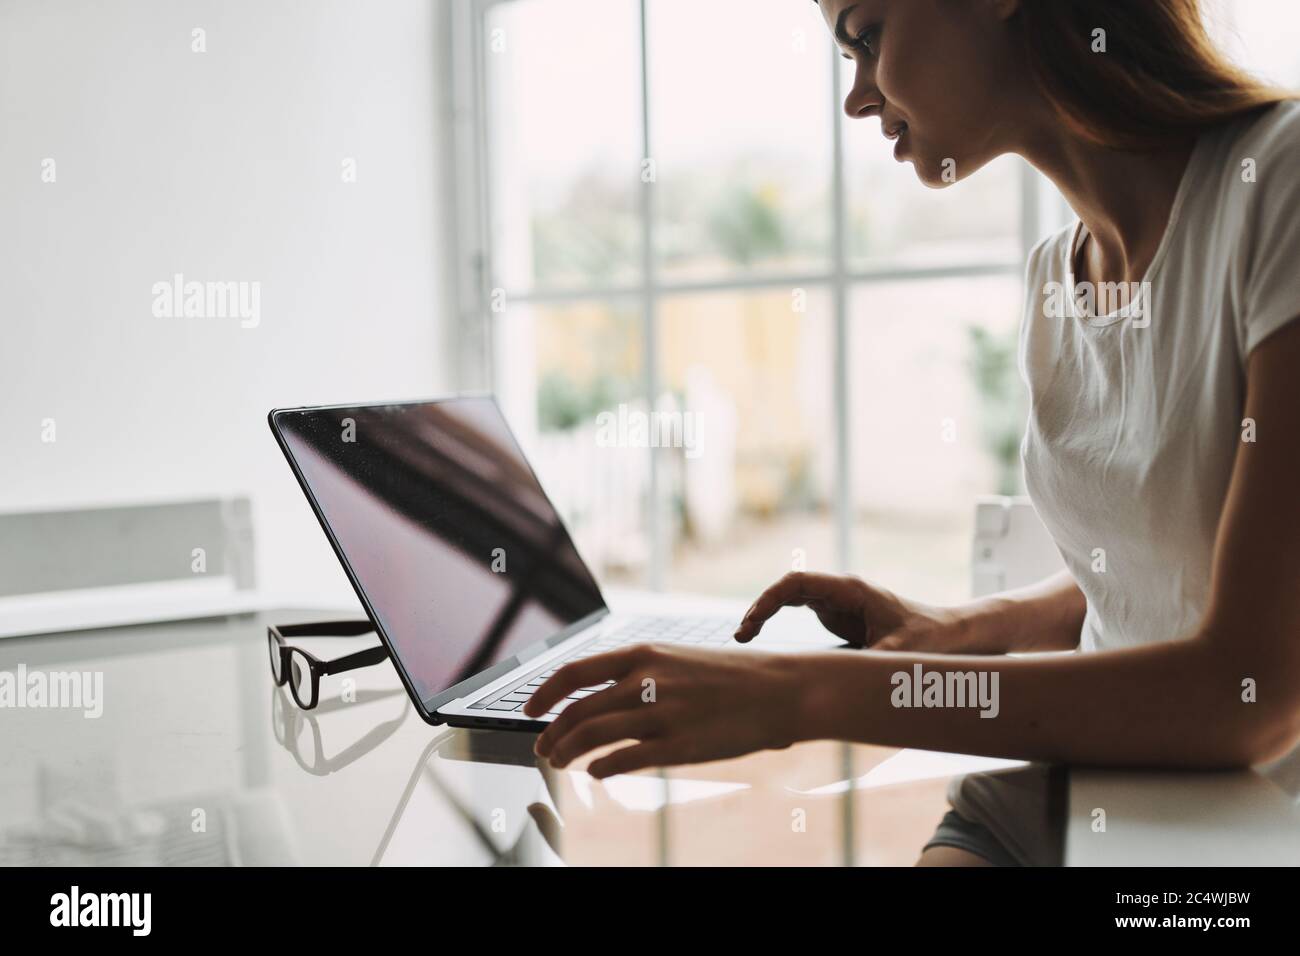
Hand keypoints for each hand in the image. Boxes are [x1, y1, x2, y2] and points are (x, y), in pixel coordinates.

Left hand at [525, 644, 803, 776]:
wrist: (781, 689)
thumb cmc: (731, 676)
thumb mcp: (678, 659)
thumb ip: (638, 673)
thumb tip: (599, 695)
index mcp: (643, 654)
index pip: (574, 672)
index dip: (544, 694)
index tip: (530, 710)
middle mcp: (646, 681)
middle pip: (578, 711)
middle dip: (553, 733)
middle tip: (543, 747)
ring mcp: (662, 714)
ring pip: (593, 736)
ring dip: (569, 753)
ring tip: (562, 763)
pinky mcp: (680, 745)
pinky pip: (625, 760)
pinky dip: (601, 768)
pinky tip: (596, 773)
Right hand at [732, 571, 959, 650]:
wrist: (949, 634)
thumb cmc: (929, 638)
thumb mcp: (900, 654)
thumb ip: (869, 666)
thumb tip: (837, 684)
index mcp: (851, 590)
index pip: (797, 583)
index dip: (769, 600)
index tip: (751, 623)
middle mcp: (840, 592)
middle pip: (787, 590)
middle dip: (760, 610)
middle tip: (740, 638)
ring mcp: (837, 604)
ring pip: (789, 600)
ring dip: (766, 616)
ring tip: (745, 641)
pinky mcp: (837, 618)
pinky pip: (798, 613)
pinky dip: (778, 623)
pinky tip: (765, 643)